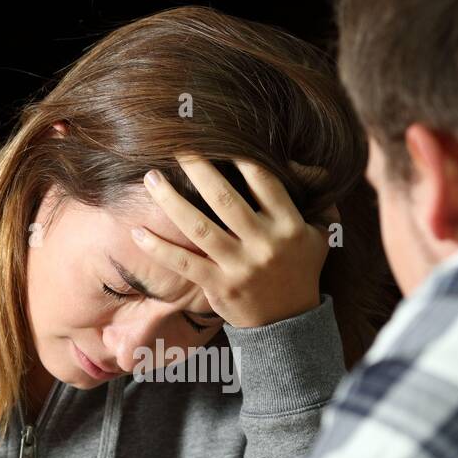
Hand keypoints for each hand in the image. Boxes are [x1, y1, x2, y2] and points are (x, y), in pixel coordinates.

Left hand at [133, 156, 338, 327]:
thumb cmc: (300, 269)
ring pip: (198, 227)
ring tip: (151, 177)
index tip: (216, 135)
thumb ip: (319, 199)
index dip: (239, 155)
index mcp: (289, 225)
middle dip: (198, 168)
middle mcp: (264, 243)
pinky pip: (183, 263)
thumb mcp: (320, 234)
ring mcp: (240, 266)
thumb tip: (306, 163)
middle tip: (176, 145)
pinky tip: (137, 232)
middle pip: (224, 198)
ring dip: (170, 200)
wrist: (289, 322)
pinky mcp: (219, 287)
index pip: (262, 180)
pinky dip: (158, 248)